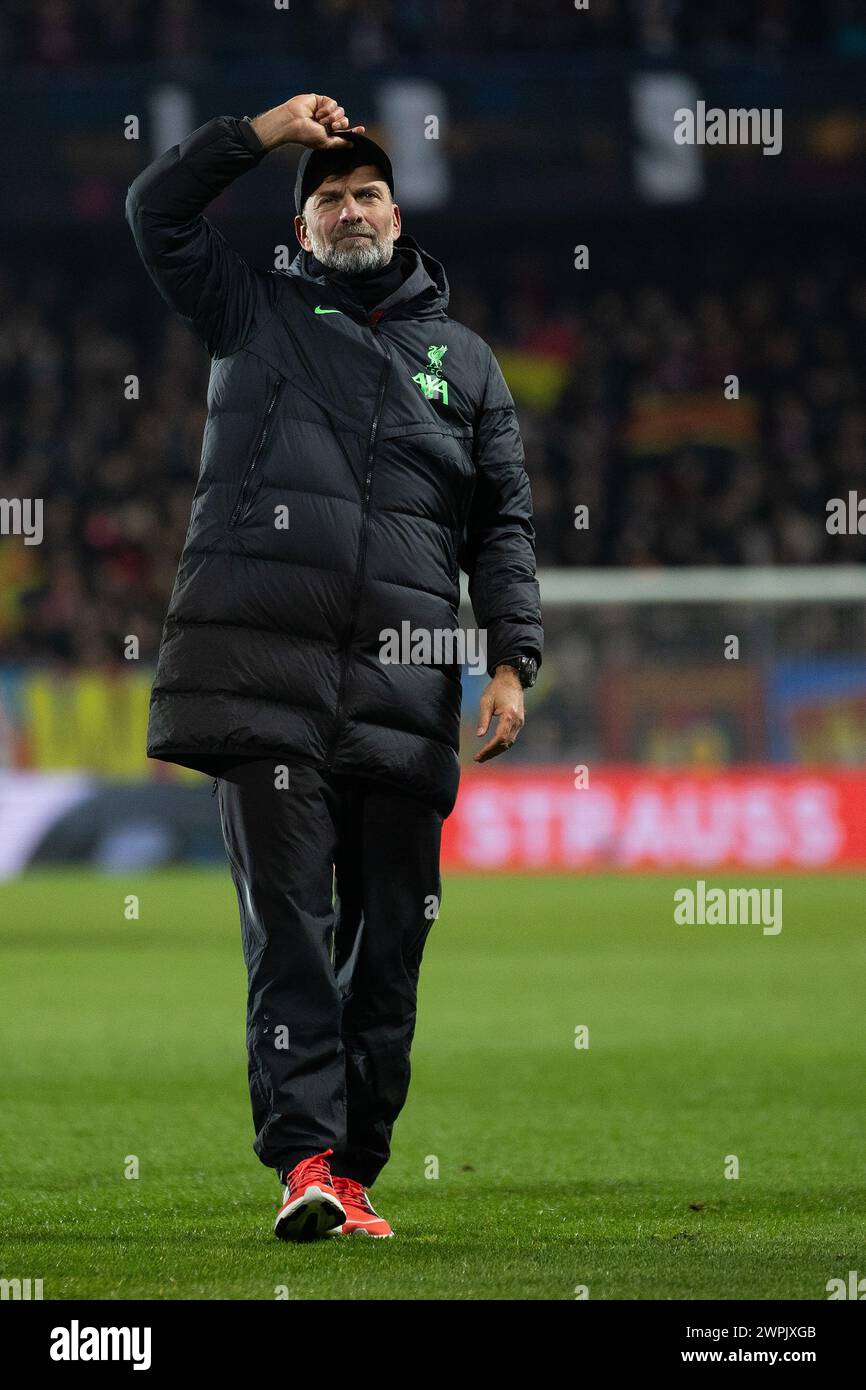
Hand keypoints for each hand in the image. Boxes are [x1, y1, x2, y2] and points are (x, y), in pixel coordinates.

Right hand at [250, 93, 365, 152]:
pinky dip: (327, 109)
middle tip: (331, 127)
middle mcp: (327, 121)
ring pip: (340, 111)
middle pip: (344, 120)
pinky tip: (317, 113)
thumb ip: (340, 143)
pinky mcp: (321, 100)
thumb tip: (353, 144)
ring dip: (332, 117)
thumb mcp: (326, 143)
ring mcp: (325, 110)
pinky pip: (333, 103)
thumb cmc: (306, 135)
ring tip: (320, 121)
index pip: (345, 131)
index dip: (354, 130)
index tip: (362, 129)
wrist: (293, 122)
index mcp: (329, 133)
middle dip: (340, 124)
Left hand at [473, 667, 524, 762]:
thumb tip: (479, 736)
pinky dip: (501, 745)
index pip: (499, 738)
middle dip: (491, 753)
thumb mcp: (486, 701)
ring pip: (509, 742)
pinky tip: (492, 748)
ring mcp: (520, 722)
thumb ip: (483, 719)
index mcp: (509, 715)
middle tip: (478, 759)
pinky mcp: (519, 722)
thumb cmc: (497, 688)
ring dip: (496, 751)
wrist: (512, 679)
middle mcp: (517, 721)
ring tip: (483, 756)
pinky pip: (511, 737)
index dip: (489, 749)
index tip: (478, 755)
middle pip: (505, 744)